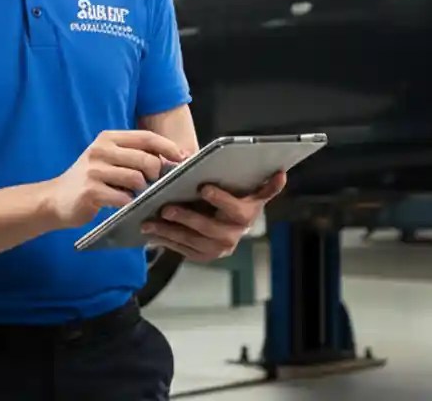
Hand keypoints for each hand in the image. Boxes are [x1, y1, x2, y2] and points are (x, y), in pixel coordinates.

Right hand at [46, 130, 187, 227]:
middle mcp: (100, 150)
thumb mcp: (110, 160)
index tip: (182, 158)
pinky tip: (125, 205)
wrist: (55, 199)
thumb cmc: (91, 180)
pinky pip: (123, 197)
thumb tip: (175, 157)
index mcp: (108, 138)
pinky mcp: (90, 191)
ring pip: (136, 178)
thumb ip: (136, 155)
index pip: (146, 137)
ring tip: (136, 194)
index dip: (168, 147)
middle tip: (155, 183)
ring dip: (142, 190)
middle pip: (145, 158)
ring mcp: (94, 170)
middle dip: (157, 173)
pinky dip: (129, 203)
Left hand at [141, 170, 287, 261]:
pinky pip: (183, 250)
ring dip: (170, 231)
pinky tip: (152, 231)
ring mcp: (219, 248)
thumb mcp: (253, 190)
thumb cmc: (239, 198)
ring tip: (150, 221)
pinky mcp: (205, 256)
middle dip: (187, 218)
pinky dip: (166, 241)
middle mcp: (235, 235)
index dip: (220, 199)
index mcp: (248, 214)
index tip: (204, 187)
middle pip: (209, 228)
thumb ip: (266, 185)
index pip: (235, 208)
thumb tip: (282, 174)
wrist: (234, 224)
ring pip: (192, 241)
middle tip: (167, 207)